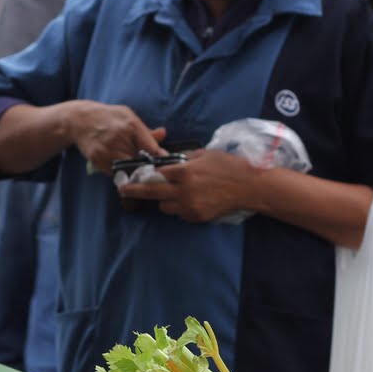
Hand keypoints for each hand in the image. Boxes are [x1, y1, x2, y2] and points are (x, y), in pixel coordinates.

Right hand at [66, 102, 165, 173]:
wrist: (79, 120)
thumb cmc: (107, 117)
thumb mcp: (127, 116)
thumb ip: (145, 129)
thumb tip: (164, 134)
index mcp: (131, 125)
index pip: (151, 148)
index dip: (160, 159)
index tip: (166, 166)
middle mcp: (120, 137)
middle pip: (141, 161)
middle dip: (147, 168)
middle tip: (153, 173)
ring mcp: (108, 149)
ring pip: (128, 169)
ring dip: (134, 172)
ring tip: (139, 173)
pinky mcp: (98, 158)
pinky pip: (114, 172)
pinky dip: (121, 173)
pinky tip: (123, 171)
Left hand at [118, 149, 257, 222]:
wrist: (250, 187)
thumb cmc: (229, 166)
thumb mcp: (205, 154)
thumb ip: (185, 159)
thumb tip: (169, 162)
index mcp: (184, 172)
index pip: (156, 173)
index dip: (149, 173)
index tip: (139, 173)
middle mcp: (183, 191)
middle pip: (151, 193)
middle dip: (135, 190)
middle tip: (122, 189)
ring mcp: (189, 206)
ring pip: (164, 206)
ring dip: (164, 199)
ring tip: (175, 192)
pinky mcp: (196, 217)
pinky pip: (179, 214)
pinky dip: (180, 207)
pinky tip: (191, 199)